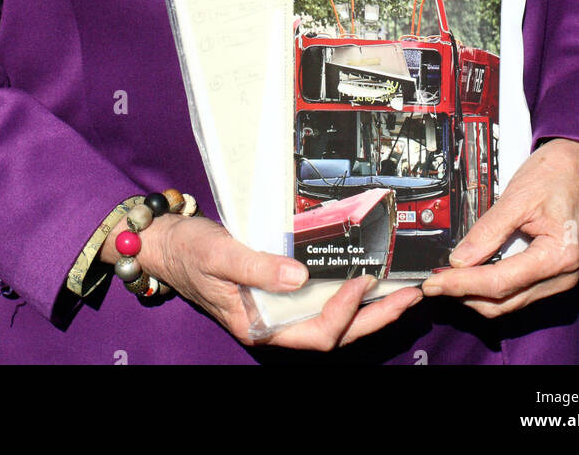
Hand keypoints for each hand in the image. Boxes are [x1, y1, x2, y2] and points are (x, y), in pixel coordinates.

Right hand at [103, 211, 421, 349]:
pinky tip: (367, 276)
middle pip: (335, 333)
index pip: (315, 333)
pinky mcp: (282, 290)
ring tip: (402, 290)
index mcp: (259, 326)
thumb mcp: (219, 255)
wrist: (168, 243)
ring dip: (369, 308)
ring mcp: (280, 309)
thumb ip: (258, 267)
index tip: (362, 282)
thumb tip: (300, 276)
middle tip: (410, 296)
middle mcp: (275, 323)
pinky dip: (348, 291)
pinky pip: (322, 299)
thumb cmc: (189, 251)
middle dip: (375, 317)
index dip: (344, 313)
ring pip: (333, 319)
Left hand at [419, 138, 578, 317]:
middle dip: (465, 295)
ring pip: (509, 302)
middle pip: (504, 301)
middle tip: (432, 284)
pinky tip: (471, 276)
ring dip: (476, 295)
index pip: (500, 282)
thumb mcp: (519, 196)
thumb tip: (459, 259)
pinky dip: (492, 287)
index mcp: (558, 256)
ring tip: (447, 280)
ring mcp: (559, 278)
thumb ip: (488, 230)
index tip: (434, 283)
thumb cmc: (560, 173)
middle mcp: (562, 276)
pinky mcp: (552, 273)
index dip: (462, 284)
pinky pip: (517, 291)